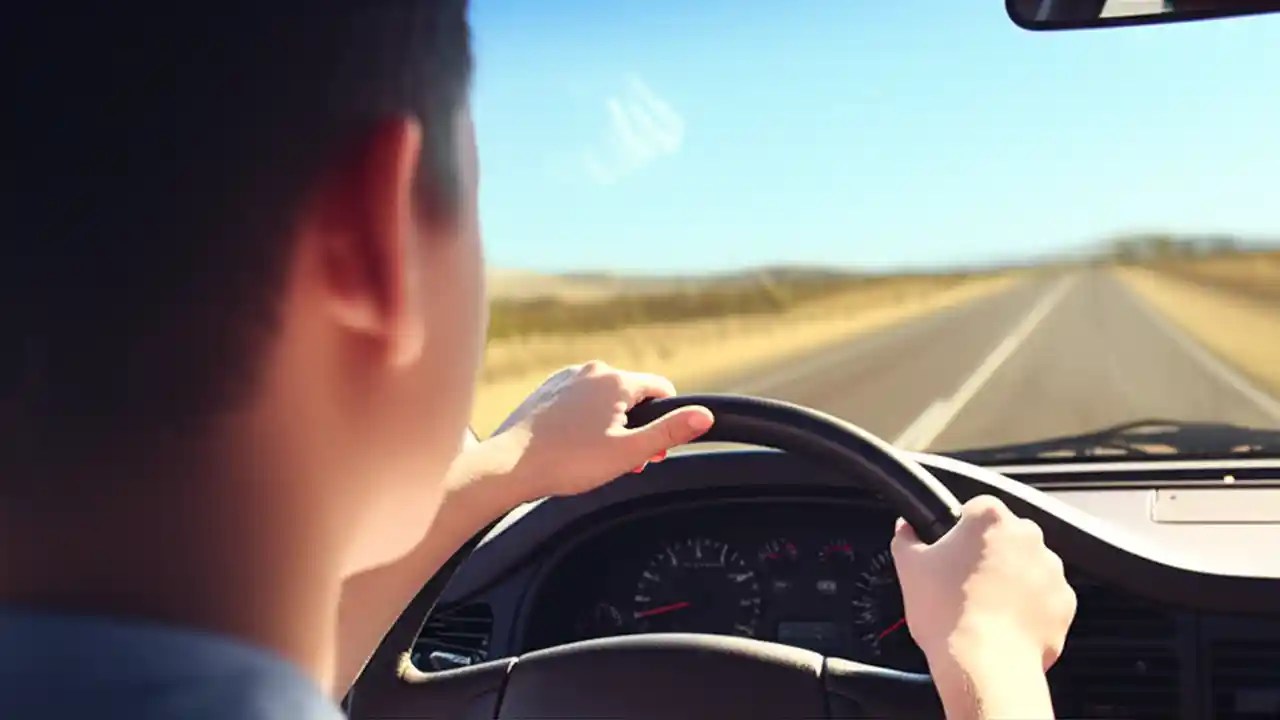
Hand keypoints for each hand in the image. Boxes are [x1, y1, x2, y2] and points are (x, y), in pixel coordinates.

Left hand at [490, 361, 713, 496]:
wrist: (508, 465)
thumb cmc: (568, 461)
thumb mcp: (628, 451)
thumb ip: (669, 432)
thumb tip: (705, 415)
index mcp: (616, 380)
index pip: (661, 389)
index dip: (667, 420)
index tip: (655, 449)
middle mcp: (591, 371)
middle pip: (632, 396)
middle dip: (637, 428)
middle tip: (627, 462)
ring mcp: (565, 379)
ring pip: (604, 401)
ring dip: (612, 427)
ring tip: (598, 460)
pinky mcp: (546, 391)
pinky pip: (579, 403)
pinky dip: (585, 423)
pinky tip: (574, 448)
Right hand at [891, 495, 1075, 674]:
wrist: (985, 664)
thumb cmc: (947, 614)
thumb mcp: (909, 567)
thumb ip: (906, 537)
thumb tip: (905, 528)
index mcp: (989, 518)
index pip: (974, 509)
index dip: (958, 532)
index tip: (950, 554)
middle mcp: (1027, 536)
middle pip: (1004, 536)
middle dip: (988, 555)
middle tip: (963, 584)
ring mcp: (1051, 569)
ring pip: (1027, 566)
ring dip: (1010, 579)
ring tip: (984, 608)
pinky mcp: (1064, 601)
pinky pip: (1045, 597)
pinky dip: (1029, 606)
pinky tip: (1004, 623)